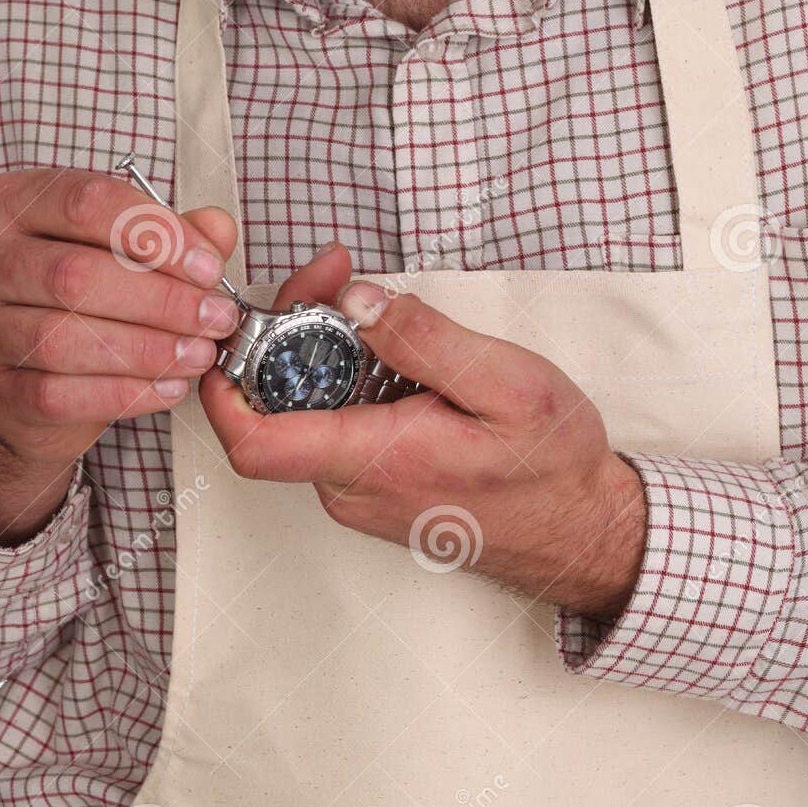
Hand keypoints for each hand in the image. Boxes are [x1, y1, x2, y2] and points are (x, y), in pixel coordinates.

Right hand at [0, 168, 237, 539]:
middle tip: (214, 317)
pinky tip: (167, 387)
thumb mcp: (121, 251)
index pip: (87, 202)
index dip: (157, 234)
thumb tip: (217, 230)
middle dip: (160, 298)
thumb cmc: (77, 298)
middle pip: (76, 274)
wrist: (24, 376)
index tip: (208, 267)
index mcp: (17, 203)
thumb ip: (170, 235)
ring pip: (64, 338)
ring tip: (198, 354)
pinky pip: (58, 394)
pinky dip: (123, 393)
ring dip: (147, 349)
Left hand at [198, 260, 646, 618]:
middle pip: (275, 410)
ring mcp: (360, 493)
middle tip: (335, 274)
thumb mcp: (507, 385)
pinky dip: (343, 378)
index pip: (254, 444)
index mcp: (377, 461)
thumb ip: (426, 339)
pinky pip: (334, 427)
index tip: (237, 327)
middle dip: (289, 329)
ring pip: (304, 414)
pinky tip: (384, 347)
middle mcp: (353, 488)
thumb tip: (357, 298)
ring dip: (319, 351)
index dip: (222, 387)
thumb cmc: (553, 466)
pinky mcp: (375, 488)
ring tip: (363, 301)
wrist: (585, 532)